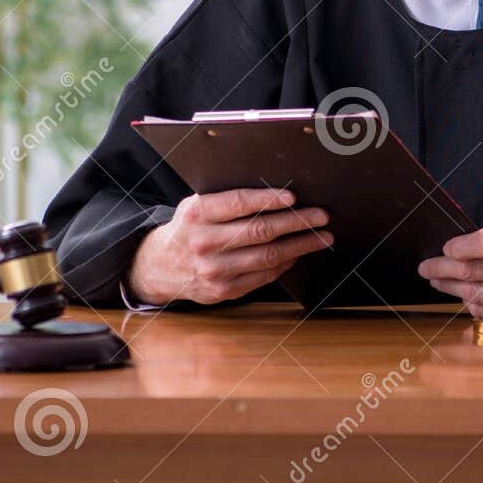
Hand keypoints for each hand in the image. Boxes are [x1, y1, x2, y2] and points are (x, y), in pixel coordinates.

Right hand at [126, 188, 332, 305]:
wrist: (160, 266)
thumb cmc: (189, 228)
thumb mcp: (196, 205)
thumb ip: (227, 198)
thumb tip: (276, 191)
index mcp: (197, 214)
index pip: (238, 203)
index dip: (268, 199)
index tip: (293, 197)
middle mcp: (204, 242)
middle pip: (260, 231)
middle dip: (297, 222)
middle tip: (321, 216)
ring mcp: (213, 270)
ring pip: (267, 257)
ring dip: (300, 246)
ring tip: (321, 237)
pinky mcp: (223, 290)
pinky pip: (263, 276)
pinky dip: (285, 264)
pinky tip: (298, 254)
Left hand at [416, 219, 482, 316]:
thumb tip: (458, 247)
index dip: (461, 246)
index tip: (445, 247)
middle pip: (475, 271)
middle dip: (444, 269)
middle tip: (426, 267)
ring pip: (477, 294)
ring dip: (452, 287)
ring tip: (437, 279)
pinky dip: (471, 304)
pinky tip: (462, 295)